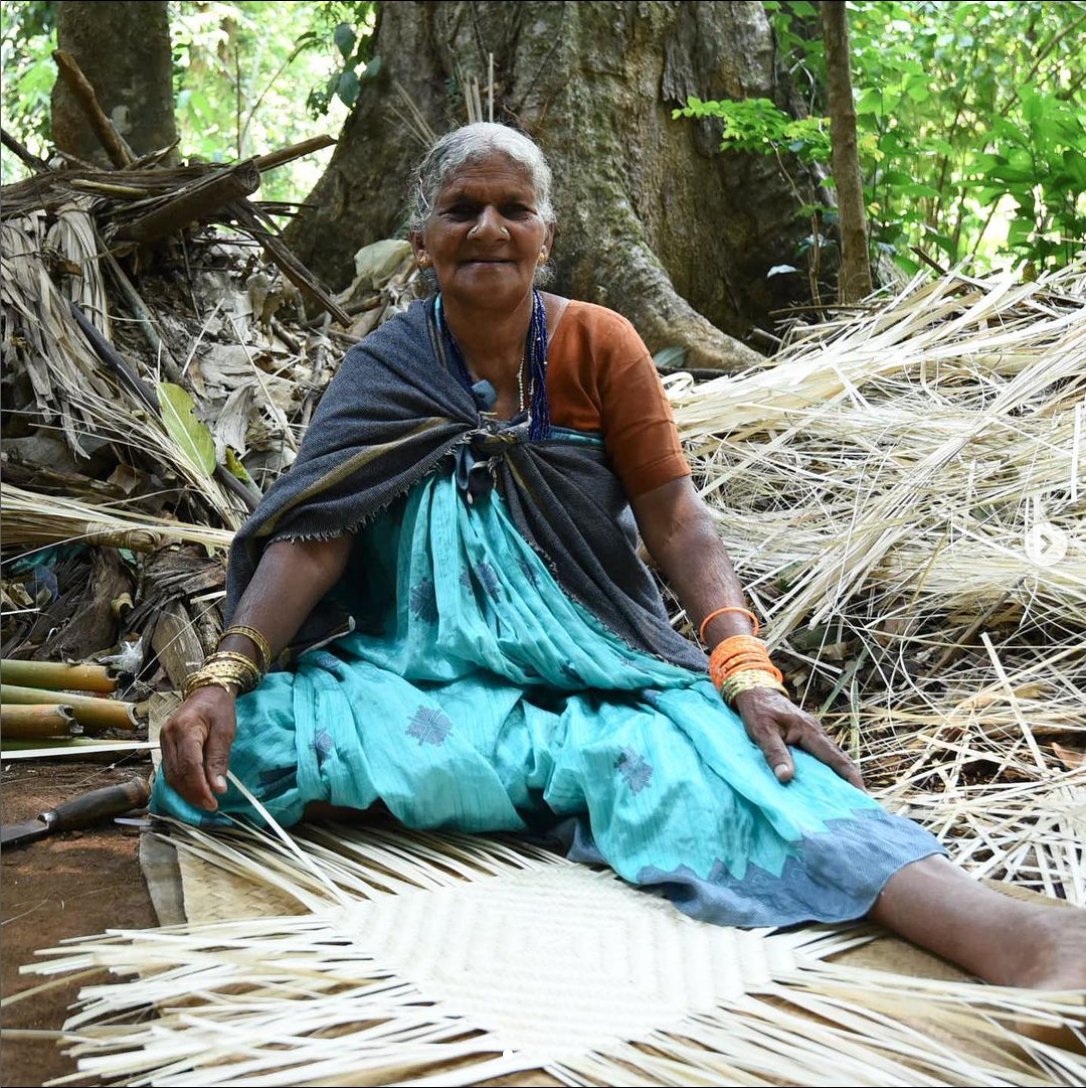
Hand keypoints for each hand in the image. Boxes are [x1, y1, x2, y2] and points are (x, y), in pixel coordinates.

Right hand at [160, 686, 236, 810]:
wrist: (207, 692)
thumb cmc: (219, 709)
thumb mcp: (226, 732)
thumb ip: (219, 760)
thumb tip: (218, 788)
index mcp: (185, 729)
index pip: (189, 766)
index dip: (199, 788)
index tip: (213, 802)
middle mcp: (168, 736)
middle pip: (177, 774)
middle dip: (192, 794)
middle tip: (210, 806)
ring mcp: (163, 740)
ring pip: (170, 775)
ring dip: (185, 792)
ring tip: (203, 802)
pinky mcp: (164, 745)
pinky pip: (169, 770)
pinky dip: (181, 783)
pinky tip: (193, 791)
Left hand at [733, 686, 864, 789]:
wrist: (755, 691)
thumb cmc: (758, 711)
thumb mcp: (762, 732)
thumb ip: (775, 753)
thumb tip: (787, 778)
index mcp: (810, 731)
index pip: (835, 757)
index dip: (850, 776)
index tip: (862, 794)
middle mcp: (817, 732)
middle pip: (839, 759)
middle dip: (851, 780)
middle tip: (859, 804)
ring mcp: (814, 734)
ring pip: (832, 757)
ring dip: (840, 776)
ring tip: (847, 799)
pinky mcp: (807, 736)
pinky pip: (822, 755)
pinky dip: (828, 769)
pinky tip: (827, 783)